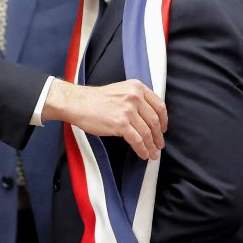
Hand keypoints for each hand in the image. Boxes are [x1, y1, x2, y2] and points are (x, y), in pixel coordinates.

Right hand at [43, 80, 166, 159]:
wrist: (78, 103)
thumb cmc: (96, 99)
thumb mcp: (121, 90)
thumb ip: (135, 99)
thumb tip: (148, 117)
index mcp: (137, 87)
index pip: (159, 105)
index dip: (164, 120)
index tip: (163, 129)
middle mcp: (135, 97)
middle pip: (155, 121)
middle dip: (158, 136)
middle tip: (159, 145)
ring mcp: (128, 110)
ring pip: (147, 132)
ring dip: (152, 146)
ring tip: (153, 153)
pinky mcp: (120, 124)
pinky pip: (137, 140)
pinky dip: (142, 149)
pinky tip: (143, 154)